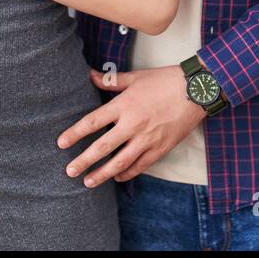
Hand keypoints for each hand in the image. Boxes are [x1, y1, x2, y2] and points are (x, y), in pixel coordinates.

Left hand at [56, 65, 207, 186]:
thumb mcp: (136, 77)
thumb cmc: (165, 80)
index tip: (61, 144)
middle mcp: (133, 124)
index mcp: (124, 105)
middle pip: (102, 147)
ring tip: (88, 182)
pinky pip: (140, 165)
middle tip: (69, 171)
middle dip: (83, 161)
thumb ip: (112, 80)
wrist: (197, 90)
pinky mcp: (160, 148)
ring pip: (120, 162)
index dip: (75, 134)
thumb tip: (91, 75)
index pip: (93, 122)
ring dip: (102, 174)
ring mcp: (147, 139)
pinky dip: (127, 173)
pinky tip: (117, 177)